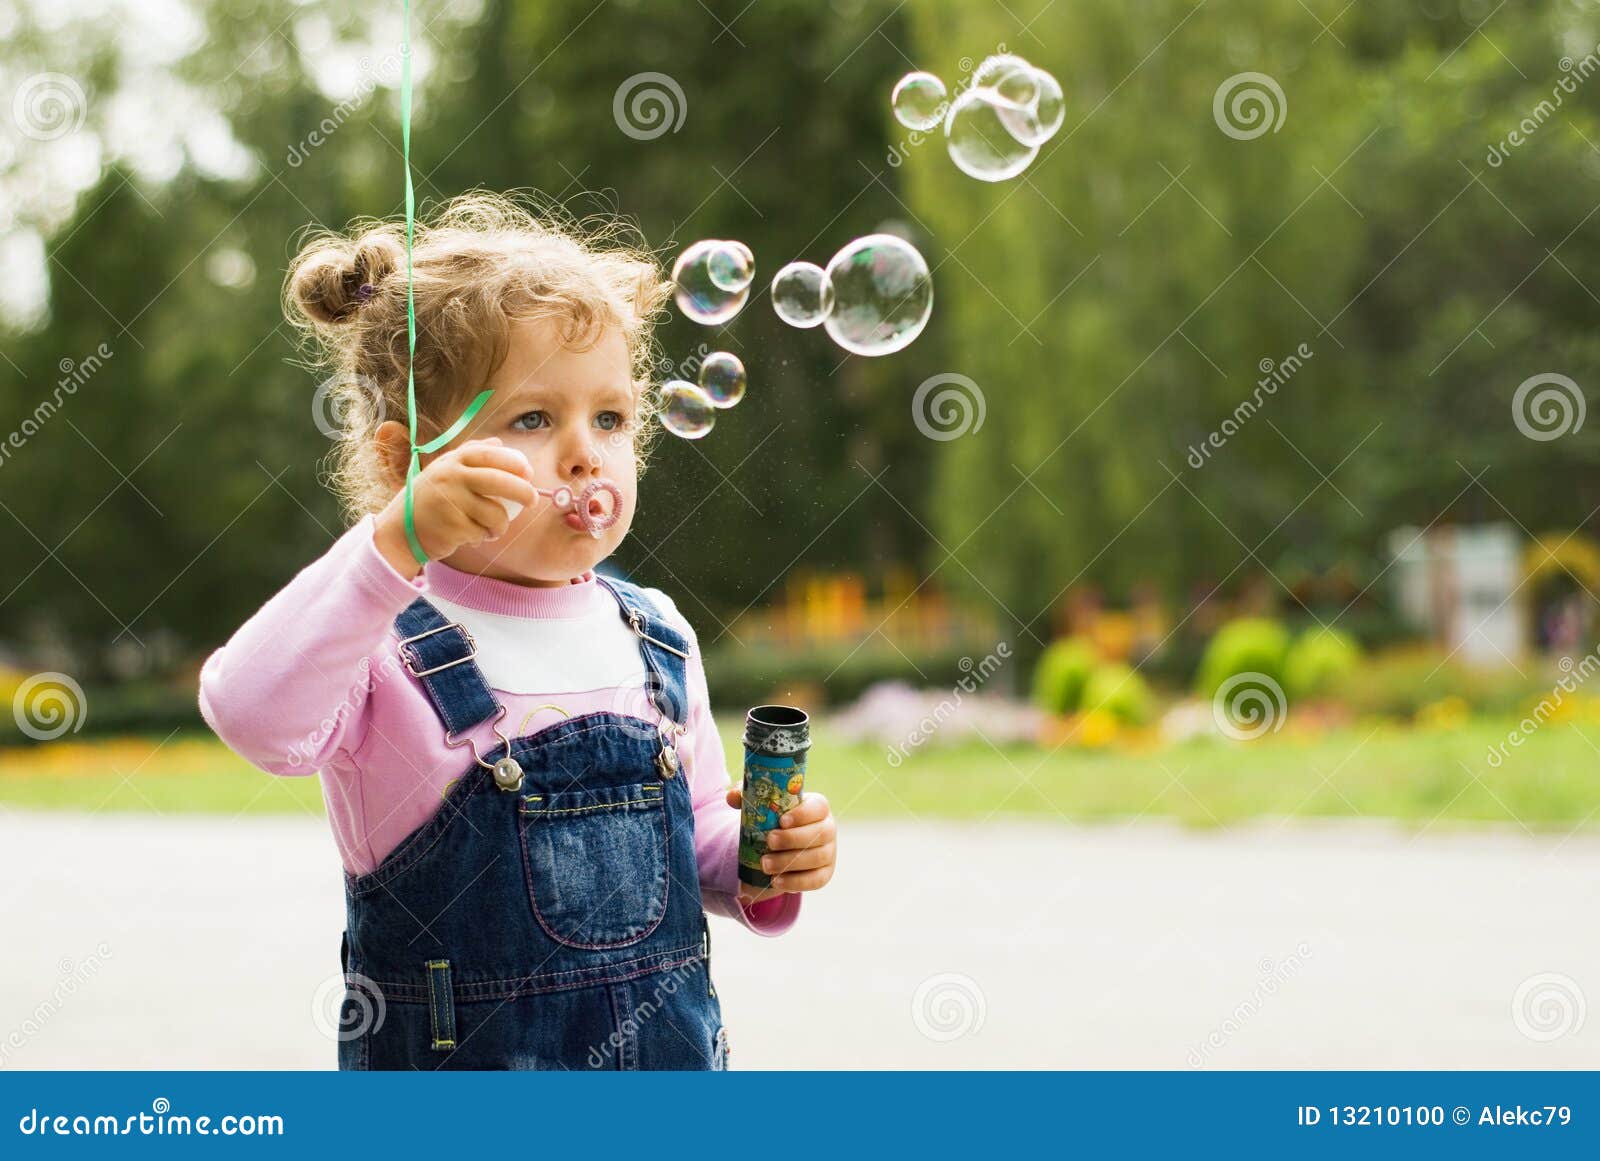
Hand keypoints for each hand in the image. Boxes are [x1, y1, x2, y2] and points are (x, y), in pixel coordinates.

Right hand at [374, 437, 536, 575]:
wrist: (401, 530)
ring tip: (492, 528)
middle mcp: (450, 478)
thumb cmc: (431, 499)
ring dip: (500, 525)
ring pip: (494, 513)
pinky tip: (471, 536)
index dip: (514, 462)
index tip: (529, 473)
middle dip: (522, 491)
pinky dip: (483, 537)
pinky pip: (482, 533)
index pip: (489, 455)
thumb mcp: (445, 470)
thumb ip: (471, 454)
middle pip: (498, 481)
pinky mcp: (451, 527)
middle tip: (533, 501)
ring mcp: (450, 502)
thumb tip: (499, 442)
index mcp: (452, 462)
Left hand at [725, 786, 835, 905]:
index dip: (803, 814)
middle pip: (820, 833)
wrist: (781, 847)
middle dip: (793, 839)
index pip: (819, 807)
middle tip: (769, 842)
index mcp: (817, 807)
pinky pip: (816, 880)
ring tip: (765, 864)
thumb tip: (731, 796)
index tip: (781, 820)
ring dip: (789, 862)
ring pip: (817, 858)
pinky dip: (796, 882)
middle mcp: (828, 828)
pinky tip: (776, 881)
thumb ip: (747, 798)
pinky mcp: (825, 873)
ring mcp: (829, 852)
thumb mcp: (763, 807)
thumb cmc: (774, 821)